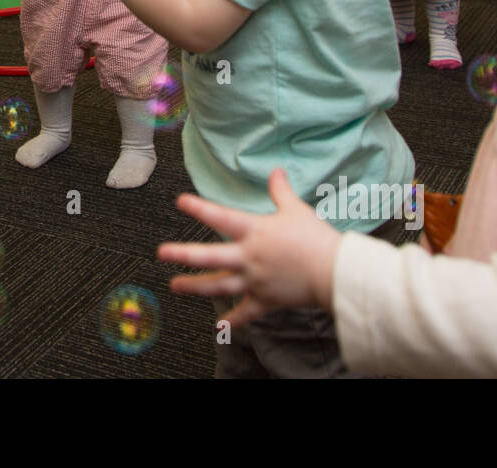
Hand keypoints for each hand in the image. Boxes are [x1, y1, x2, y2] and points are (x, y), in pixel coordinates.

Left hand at [157, 169, 341, 326]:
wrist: (335, 272)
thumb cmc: (316, 239)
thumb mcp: (296, 209)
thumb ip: (281, 191)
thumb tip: (276, 172)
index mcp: (255, 232)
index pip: (221, 217)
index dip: (199, 208)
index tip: (180, 202)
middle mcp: (249, 257)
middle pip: (210, 256)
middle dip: (183, 255)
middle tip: (161, 253)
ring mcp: (255, 280)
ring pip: (219, 285)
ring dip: (195, 286)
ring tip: (175, 286)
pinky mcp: (265, 300)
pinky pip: (245, 313)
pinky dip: (232, 320)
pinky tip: (219, 325)